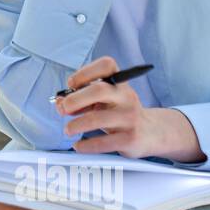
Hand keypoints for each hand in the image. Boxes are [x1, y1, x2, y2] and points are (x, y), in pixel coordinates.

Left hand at [55, 56, 173, 158]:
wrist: (150, 132)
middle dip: (75, 100)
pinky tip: (78, 145)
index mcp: (119, 82)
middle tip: (63, 109)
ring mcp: (130, 118)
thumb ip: (81, 98)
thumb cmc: (118, 111)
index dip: (84, 72)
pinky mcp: (130, 139)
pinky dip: (85, 145)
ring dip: (76, 125)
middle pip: (99, 90)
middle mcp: (126, 96)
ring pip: (97, 119)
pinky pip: (103, 143)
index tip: (71, 84)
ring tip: (68, 129)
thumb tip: (59, 102)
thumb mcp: (104, 100)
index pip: (106, 65)